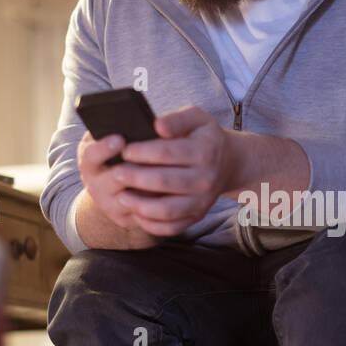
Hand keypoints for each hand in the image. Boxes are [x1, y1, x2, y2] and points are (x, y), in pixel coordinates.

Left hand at [93, 106, 231, 237]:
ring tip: (120, 196)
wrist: (229, 162)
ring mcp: (202, 201)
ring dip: (140, 205)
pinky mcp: (197, 216)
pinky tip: (135, 213)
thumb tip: (157, 126)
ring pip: (166, 210)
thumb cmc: (205, 137)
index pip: (166, 152)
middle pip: (164, 181)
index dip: (141, 152)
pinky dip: (151, 224)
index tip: (124, 149)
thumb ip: (176, 119)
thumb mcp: (197, 118)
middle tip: (116, 173)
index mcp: (204, 151)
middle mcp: (206, 179)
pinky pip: (172, 227)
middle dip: (135, 178)